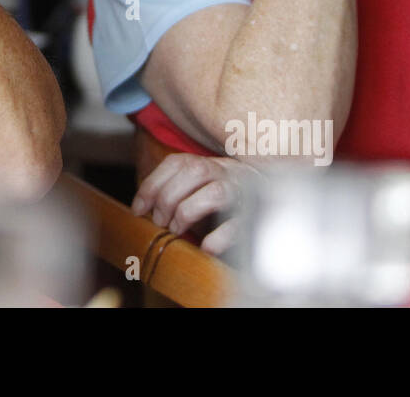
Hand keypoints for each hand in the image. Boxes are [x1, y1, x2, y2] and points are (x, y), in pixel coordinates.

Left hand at [130, 152, 258, 255]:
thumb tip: (141, 208)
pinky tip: (206, 247)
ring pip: (216, 193)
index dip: (151, 186)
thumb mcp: (196, 188)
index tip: (139, 210)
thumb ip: (173, 190)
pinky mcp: (255, 217)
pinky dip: (219, 237)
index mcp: (208, 163)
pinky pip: (238, 225)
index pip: (176, 163)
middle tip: (160, 222)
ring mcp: (243, 192)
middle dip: (168, 199)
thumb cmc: (221, 199)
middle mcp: (226, 172)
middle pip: (194, 172)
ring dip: (188, 213)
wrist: (270, 201)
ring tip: (177, 230)